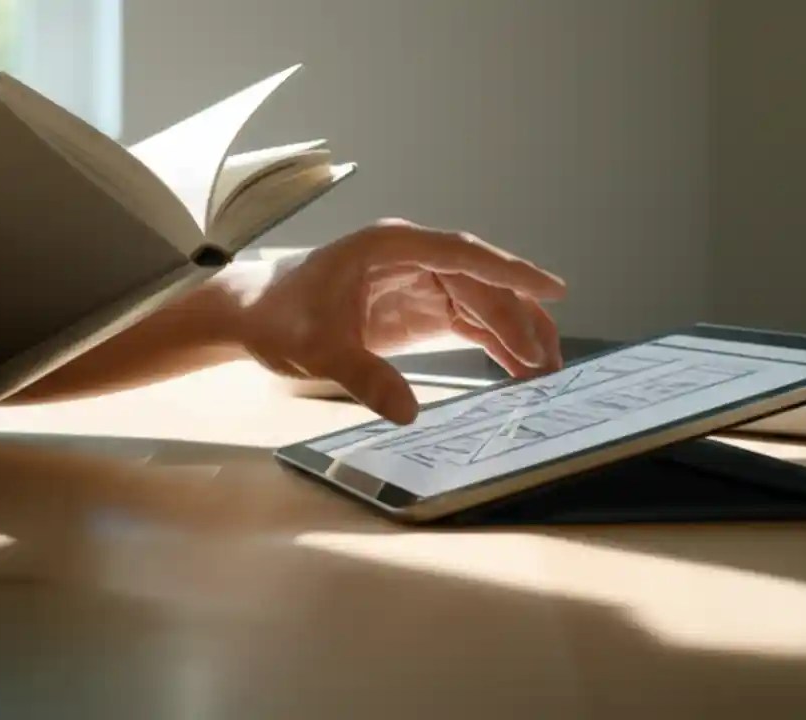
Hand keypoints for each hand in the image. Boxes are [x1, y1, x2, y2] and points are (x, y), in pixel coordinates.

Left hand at [225, 218, 565, 423]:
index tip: (550, 289)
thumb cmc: (280, 316)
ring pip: (482, 303)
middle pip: (480, 283)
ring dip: (514, 334)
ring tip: (546, 372)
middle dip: (516, 319)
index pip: (461, 254)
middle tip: (547, 361)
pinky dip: (495, 344)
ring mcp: (419, 282)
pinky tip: (519, 369)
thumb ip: (363, 377)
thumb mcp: (317, 349)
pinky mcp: (419, 310)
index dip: (508, 272)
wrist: (255, 316)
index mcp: (389, 247)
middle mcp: (412, 258)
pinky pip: (468, 323)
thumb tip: (407, 412)